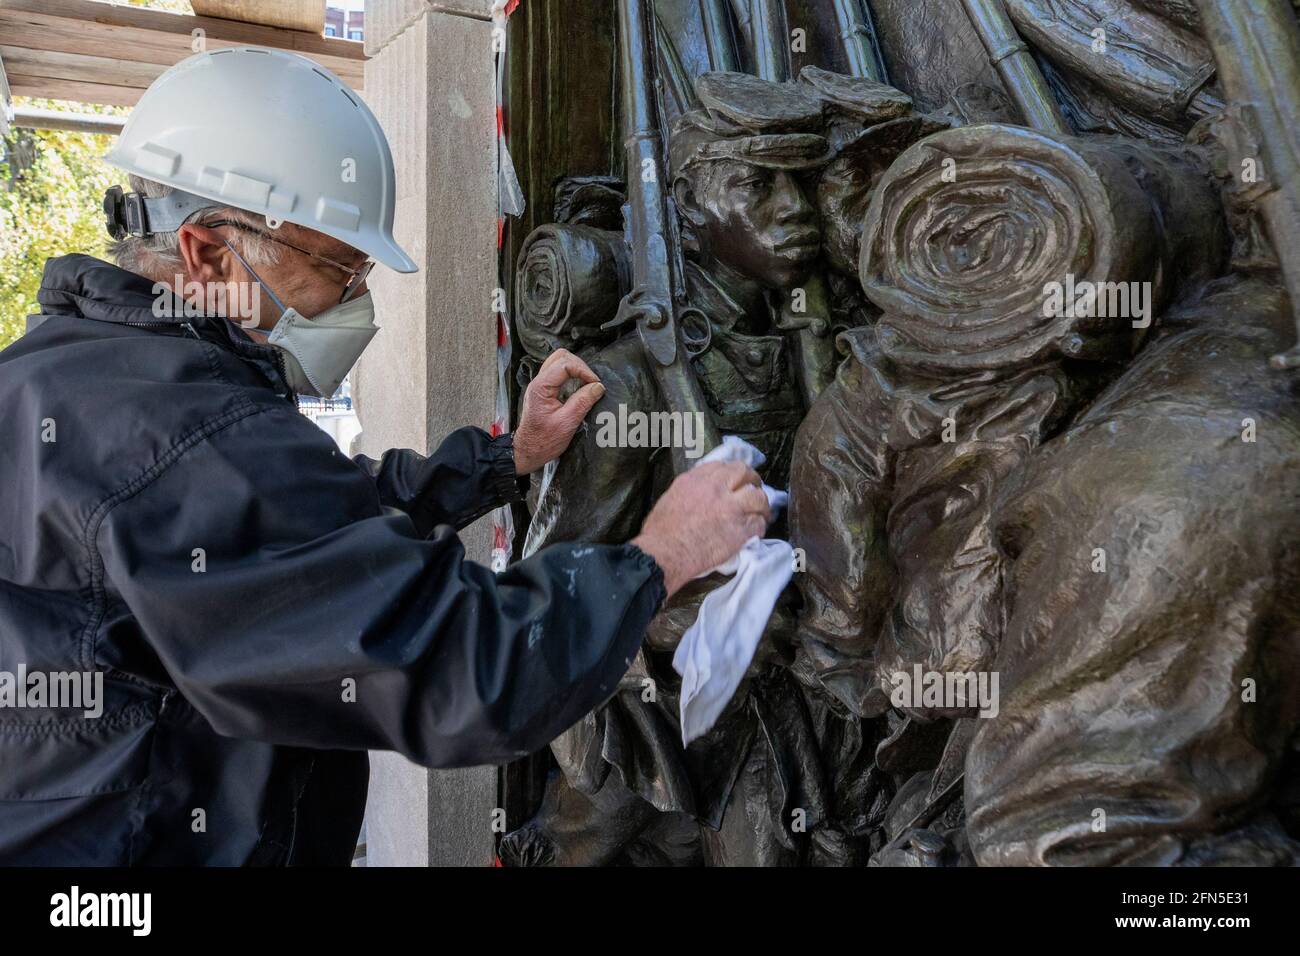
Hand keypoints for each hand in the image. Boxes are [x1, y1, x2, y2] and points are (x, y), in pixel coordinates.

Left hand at [513, 349, 604, 474]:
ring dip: (576, 369)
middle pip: (561, 357)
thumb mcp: (567, 423)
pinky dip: (571, 375)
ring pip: (559, 362)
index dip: (584, 371)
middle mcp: (539, 382)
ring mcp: (541, 385)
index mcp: (541, 387)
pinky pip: (559, 373)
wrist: (528, 451)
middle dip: (580, 365)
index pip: (565, 364)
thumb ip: (582, 402)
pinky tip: (580, 387)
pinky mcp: (545, 391)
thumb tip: (598, 387)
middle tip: (592, 381)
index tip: (596, 384)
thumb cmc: (543, 441)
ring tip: (588, 383)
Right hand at [632, 461, 770, 597]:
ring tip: (760, 512)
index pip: (722, 466)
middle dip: (753, 480)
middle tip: (754, 489)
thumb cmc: (659, 532)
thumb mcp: (670, 498)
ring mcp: (730, 508)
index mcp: (695, 480)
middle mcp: (715, 489)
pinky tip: (756, 531)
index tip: (734, 481)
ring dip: (761, 505)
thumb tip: (700, 494)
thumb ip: (689, 491)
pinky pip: (759, 523)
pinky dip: (760, 526)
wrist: (664, 553)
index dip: (732, 473)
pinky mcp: (739, 529)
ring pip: (758, 497)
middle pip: (744, 473)